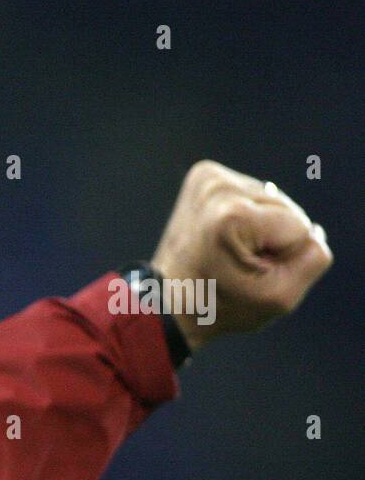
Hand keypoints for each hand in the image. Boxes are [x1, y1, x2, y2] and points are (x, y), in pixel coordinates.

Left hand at [151, 160, 332, 352]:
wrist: (168, 301)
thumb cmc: (222, 305)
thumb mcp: (278, 297)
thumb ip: (312, 259)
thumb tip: (312, 229)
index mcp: (233, 216)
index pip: (299, 228)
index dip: (282, 256)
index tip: (245, 271)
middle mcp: (218, 187)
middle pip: (287, 210)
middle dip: (271, 240)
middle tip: (234, 263)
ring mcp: (207, 177)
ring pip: (272, 201)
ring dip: (259, 228)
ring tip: (226, 250)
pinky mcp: (204, 174)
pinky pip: (252, 194)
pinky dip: (246, 216)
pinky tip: (223, 234)